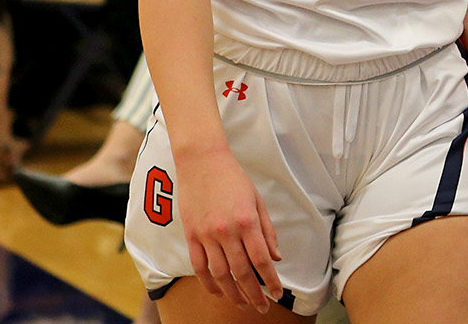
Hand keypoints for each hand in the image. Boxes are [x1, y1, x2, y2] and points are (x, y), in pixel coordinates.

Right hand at [171, 146, 283, 310]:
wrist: (202, 161)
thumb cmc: (234, 178)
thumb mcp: (257, 201)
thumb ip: (267, 231)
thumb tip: (276, 258)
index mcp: (247, 221)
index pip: (261, 260)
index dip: (270, 280)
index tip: (276, 294)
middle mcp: (226, 231)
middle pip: (241, 272)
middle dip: (253, 294)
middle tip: (261, 307)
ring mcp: (206, 235)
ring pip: (220, 274)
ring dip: (232, 293)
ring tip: (242, 304)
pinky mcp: (191, 235)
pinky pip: (199, 266)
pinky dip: (208, 283)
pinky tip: (218, 292)